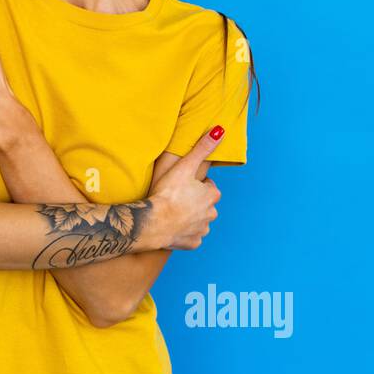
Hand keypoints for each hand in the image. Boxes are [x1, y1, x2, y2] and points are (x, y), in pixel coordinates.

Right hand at [143, 126, 224, 250]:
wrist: (153, 223)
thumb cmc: (168, 193)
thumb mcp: (185, 166)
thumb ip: (202, 148)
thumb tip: (220, 130)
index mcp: (212, 195)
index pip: (208, 186)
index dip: (195, 184)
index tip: (182, 184)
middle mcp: (212, 213)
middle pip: (205, 204)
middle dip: (194, 201)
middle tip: (176, 197)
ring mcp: (202, 229)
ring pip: (199, 220)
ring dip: (190, 217)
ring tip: (172, 212)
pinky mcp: (192, 243)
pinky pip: (191, 236)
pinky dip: (184, 232)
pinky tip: (172, 227)